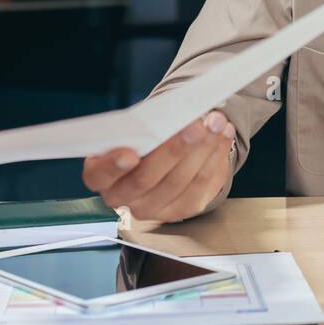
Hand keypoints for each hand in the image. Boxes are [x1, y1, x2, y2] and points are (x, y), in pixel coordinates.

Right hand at [82, 109, 235, 222]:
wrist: (164, 157)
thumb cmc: (144, 139)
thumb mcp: (134, 129)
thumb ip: (142, 127)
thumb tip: (170, 115)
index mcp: (102, 175)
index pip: (100, 175)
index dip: (113, 166)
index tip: (130, 153)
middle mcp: (124, 197)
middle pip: (147, 179)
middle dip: (175, 149)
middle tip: (194, 126)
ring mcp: (154, 208)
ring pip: (181, 181)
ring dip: (203, 149)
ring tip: (215, 123)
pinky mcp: (183, 209)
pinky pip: (203, 185)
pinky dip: (216, 157)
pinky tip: (223, 136)